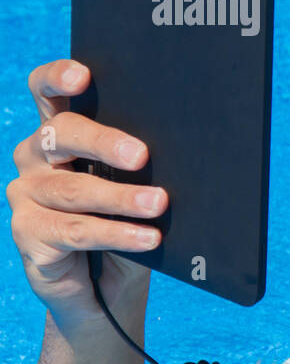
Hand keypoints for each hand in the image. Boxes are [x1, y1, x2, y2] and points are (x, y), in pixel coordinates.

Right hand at [5, 59, 166, 329]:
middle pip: (61, 135)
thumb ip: (143, 164)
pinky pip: (76, 230)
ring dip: (121, 198)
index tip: (83, 76)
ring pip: (74, 189)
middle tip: (142, 155)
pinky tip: (148, 237)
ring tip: (159, 203)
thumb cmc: (128, 223)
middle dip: (104, 142)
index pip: (47, 92)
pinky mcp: (28, 233)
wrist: (106, 287)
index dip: (58, 78)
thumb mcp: (137, 187)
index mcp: (61, 134)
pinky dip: (117, 234)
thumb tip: (188, 148)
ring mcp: (27, 194)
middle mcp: (36, 157)